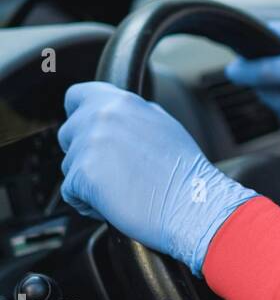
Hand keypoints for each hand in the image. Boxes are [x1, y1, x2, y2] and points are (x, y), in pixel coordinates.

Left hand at [58, 82, 256, 276]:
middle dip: (84, 151)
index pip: (76, 96)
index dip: (79, 114)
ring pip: (69, 164)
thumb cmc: (185, 172)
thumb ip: (133, 114)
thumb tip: (118, 116)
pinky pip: (70, 191)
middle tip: (114, 167)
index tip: (88, 129)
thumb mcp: (165, 125)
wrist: (192, 203)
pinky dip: (87, 202)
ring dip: (88, 178)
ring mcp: (89, 145)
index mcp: (121, 102)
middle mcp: (101, 117)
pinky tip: (116, 202)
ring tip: (122, 186)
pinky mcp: (81, 174)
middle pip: (68, 133)